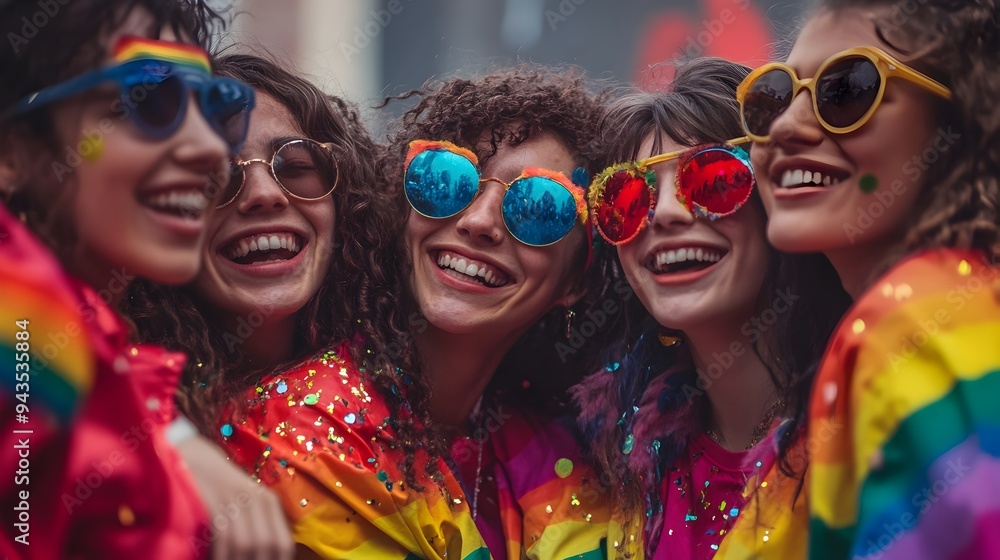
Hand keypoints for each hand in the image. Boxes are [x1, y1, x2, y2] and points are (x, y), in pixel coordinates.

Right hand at [177, 434, 295, 559]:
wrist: (195, 459)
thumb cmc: (219, 488)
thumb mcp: (245, 503)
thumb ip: (257, 527)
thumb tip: (262, 555)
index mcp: (269, 503)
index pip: (283, 543)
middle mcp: (258, 500)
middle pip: (267, 545)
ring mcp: (236, 498)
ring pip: (247, 544)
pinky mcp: (215, 499)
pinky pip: (224, 536)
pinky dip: (221, 555)